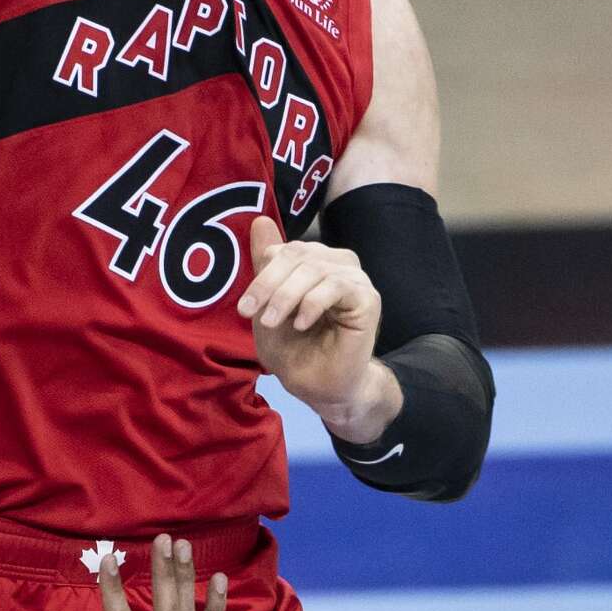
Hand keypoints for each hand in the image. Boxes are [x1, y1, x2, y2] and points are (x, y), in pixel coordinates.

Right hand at [98, 534, 227, 610]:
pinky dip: (217, 601)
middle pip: (163, 602)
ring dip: (185, 574)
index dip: (112, 589)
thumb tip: (107, 587)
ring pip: (186, 604)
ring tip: (184, 544)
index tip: (107, 557)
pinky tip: (220, 577)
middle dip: (163, 570)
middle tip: (163, 538)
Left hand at [238, 216, 394, 435]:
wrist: (323, 390)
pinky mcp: (367, 298)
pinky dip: (312, 303)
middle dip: (270, 284)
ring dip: (286, 296)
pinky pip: (336, 286)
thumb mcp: (270, 306)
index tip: (244, 308)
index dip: (263, 275)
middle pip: (298, 254)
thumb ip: (267, 265)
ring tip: (271, 323)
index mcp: (316, 261)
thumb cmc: (297, 351)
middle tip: (253, 314)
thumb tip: (260, 220)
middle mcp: (338, 263)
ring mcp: (355, 279)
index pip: (286, 250)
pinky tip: (301, 324)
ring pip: (314, 268)